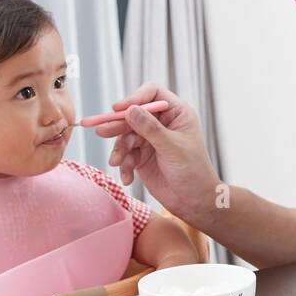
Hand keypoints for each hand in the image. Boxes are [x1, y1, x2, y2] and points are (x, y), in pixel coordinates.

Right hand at [93, 83, 221, 223]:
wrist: (194, 201)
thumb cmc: (193, 172)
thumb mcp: (172, 148)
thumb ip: (150, 129)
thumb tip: (130, 110)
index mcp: (176, 113)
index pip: (152, 94)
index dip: (135, 98)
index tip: (119, 108)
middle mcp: (162, 123)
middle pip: (133, 115)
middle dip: (118, 125)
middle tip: (101, 132)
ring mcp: (151, 139)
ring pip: (126, 136)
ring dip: (120, 150)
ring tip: (117, 163)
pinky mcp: (142, 156)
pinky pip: (126, 154)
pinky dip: (124, 165)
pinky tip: (127, 178)